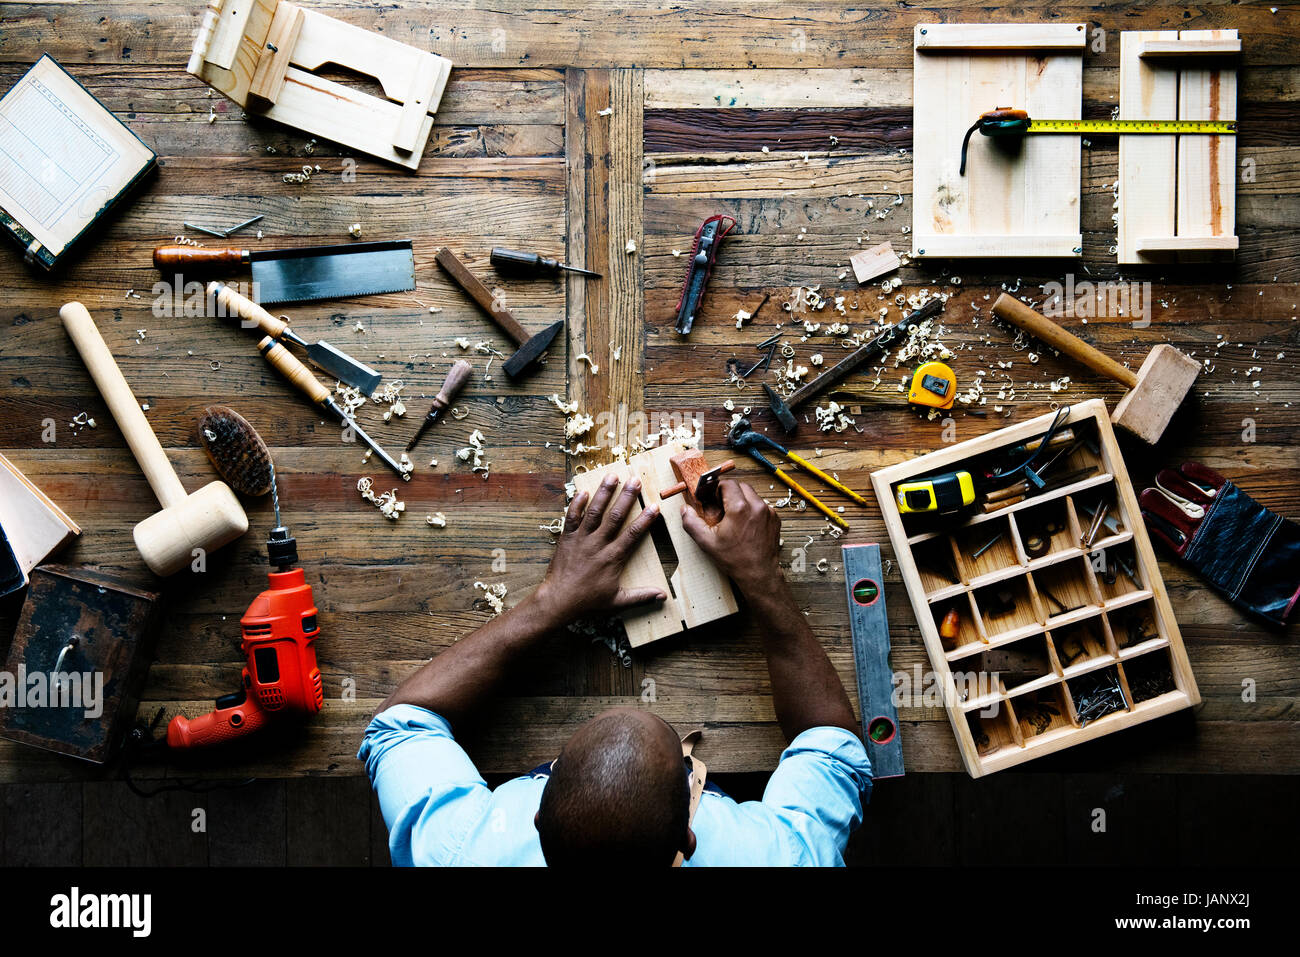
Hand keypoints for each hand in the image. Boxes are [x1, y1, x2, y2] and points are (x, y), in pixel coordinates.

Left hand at [535, 474, 665, 622]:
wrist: (558, 600)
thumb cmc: (588, 601)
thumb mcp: (617, 601)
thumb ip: (641, 596)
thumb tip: (662, 595)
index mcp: (612, 557)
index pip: (632, 534)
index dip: (645, 520)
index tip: (655, 506)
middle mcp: (597, 544)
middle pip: (615, 516)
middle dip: (626, 497)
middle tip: (635, 480)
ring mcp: (581, 539)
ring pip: (594, 511)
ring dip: (603, 493)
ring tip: (612, 476)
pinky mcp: (566, 538)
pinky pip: (571, 517)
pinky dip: (576, 504)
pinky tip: (583, 491)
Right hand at [680, 480, 782, 593]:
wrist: (759, 573)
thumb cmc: (736, 559)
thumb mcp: (707, 542)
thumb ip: (692, 523)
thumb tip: (685, 510)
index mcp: (739, 508)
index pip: (727, 483)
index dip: (717, 488)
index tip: (712, 497)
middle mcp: (756, 506)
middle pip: (741, 486)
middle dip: (729, 493)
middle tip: (721, 506)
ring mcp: (768, 512)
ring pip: (752, 495)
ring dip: (741, 500)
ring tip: (733, 516)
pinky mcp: (775, 518)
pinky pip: (761, 505)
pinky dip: (752, 509)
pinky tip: (744, 524)